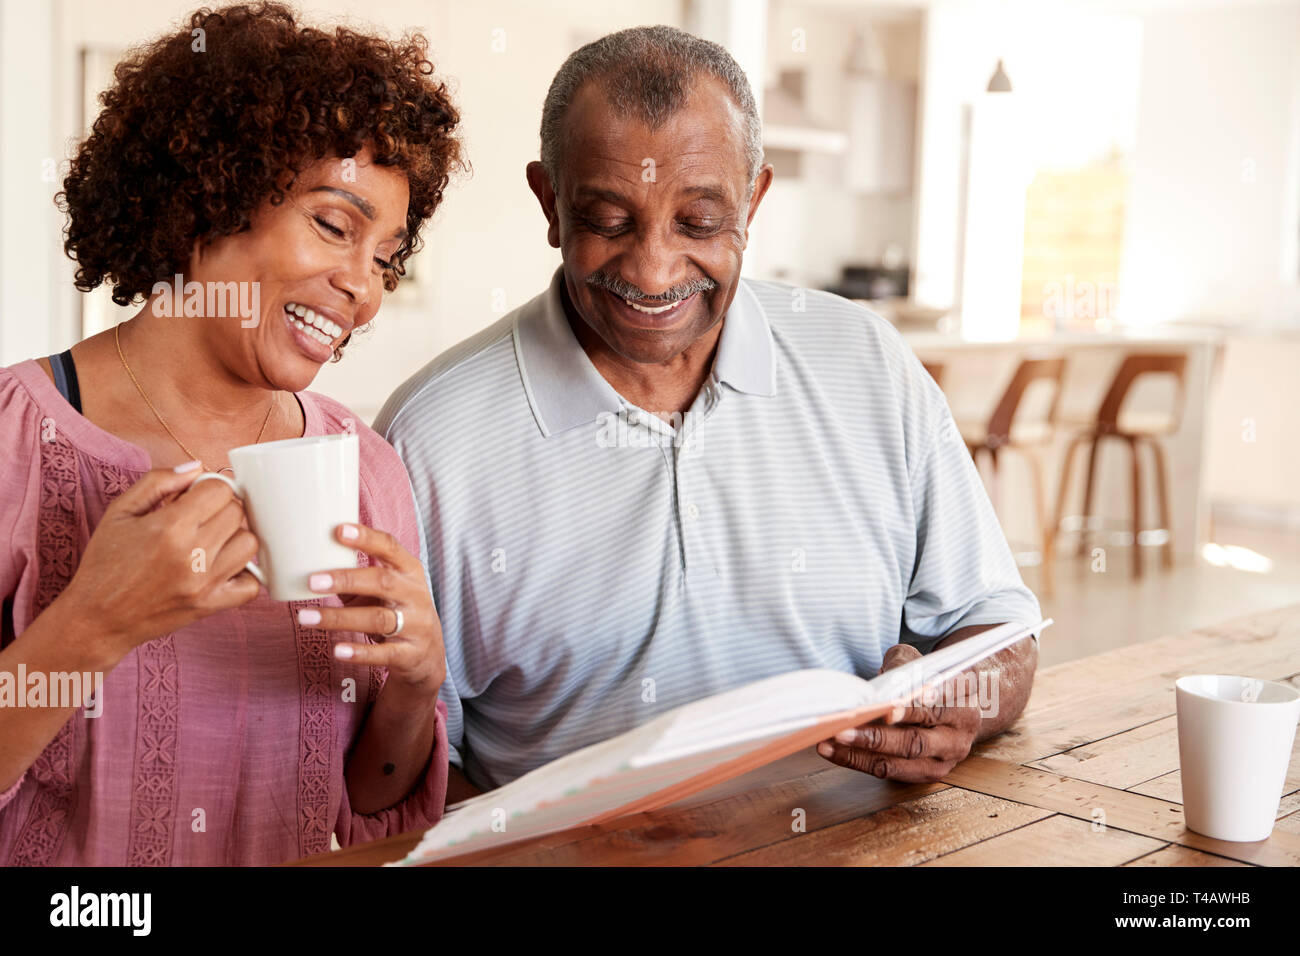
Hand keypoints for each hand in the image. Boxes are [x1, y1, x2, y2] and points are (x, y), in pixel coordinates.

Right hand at [57, 463, 261, 661]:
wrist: (96, 618)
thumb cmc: (105, 564)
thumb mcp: (120, 512)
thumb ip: (158, 482)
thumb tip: (195, 467)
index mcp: (170, 526)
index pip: (221, 490)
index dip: (208, 489)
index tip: (195, 498)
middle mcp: (192, 554)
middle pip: (237, 513)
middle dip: (220, 509)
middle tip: (199, 519)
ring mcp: (205, 582)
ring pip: (249, 544)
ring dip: (234, 538)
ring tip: (210, 542)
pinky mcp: (210, 605)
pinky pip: (252, 586)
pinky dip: (244, 575)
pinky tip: (222, 568)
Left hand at [301, 523, 444, 693]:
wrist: (428, 653)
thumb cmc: (397, 610)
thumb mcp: (386, 589)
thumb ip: (356, 578)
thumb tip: (311, 565)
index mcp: (408, 571)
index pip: (390, 548)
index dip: (366, 538)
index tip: (339, 530)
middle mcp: (415, 594)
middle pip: (381, 581)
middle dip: (345, 580)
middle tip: (312, 581)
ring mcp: (416, 624)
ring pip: (377, 618)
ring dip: (339, 618)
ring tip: (306, 617)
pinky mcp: (410, 653)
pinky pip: (384, 653)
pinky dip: (360, 652)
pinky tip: (338, 650)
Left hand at [816, 643, 981, 782]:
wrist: (952, 706)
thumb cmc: (927, 678)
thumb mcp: (917, 661)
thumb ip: (902, 666)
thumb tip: (878, 687)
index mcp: (966, 690)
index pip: (947, 694)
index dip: (921, 700)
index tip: (893, 704)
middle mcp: (964, 725)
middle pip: (920, 735)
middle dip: (881, 733)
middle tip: (848, 725)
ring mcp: (950, 753)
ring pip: (906, 754)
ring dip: (866, 749)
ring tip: (834, 738)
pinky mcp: (932, 771)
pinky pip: (892, 770)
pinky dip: (859, 760)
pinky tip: (832, 750)